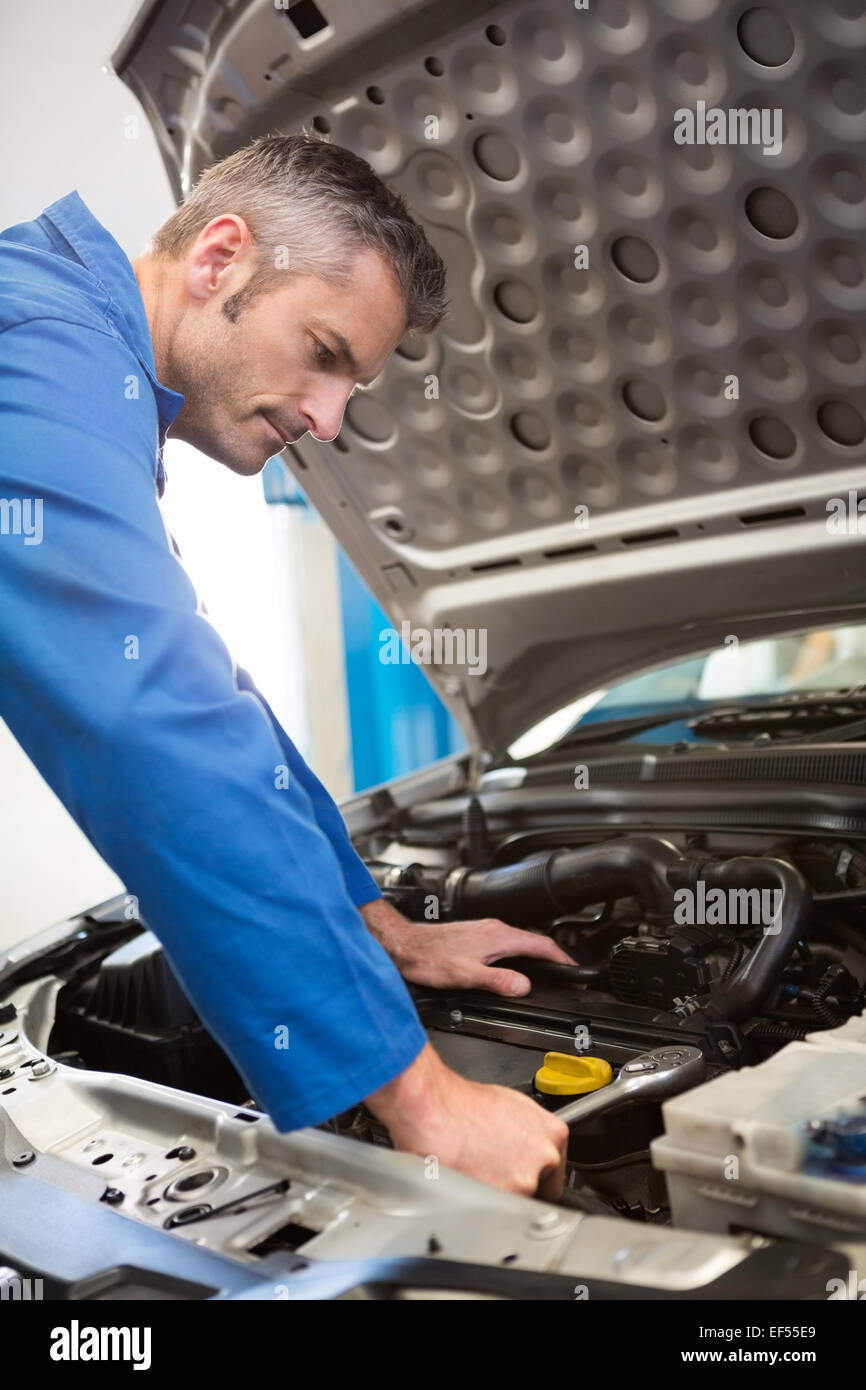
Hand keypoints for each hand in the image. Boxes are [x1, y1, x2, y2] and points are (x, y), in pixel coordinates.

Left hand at [360, 897, 575, 995]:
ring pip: (519, 941)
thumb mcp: (467, 976)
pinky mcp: (475, 935)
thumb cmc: (429, 959)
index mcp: (498, 936)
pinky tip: (512, 965)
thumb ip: (499, 982)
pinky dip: (517, 954)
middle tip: (564, 972)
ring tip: (544, 971)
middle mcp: (494, 928)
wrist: (404, 946)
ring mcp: (484, 930)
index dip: (561, 958)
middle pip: (533, 941)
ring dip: (534, 955)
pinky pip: (506, 943)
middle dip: (552, 956)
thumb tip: (525, 987)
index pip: (541, 945)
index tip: (573, 969)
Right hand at [366, 1042, 567, 1198]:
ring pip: (514, 1204)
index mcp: (552, 1134)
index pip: (554, 1173)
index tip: (521, 1177)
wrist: (432, 1106)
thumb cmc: (461, 1102)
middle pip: (536, 1191)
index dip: (535, 1178)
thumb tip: (528, 1147)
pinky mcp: (499, 1199)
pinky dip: (481, 1205)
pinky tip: (466, 1181)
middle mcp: (543, 1159)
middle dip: (514, 1187)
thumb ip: (530, 1132)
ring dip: (497, 1196)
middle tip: (489, 1171)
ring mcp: (523, 1181)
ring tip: (473, 1172)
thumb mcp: (510, 1105)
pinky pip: (494, 1214)